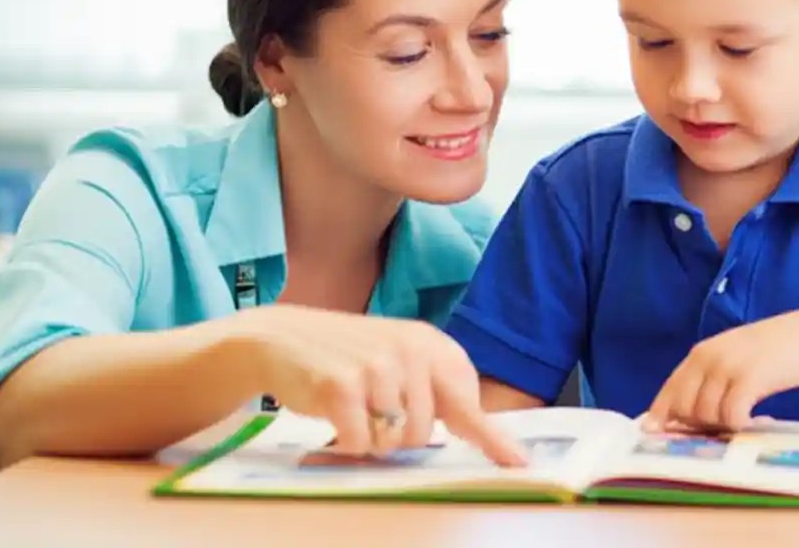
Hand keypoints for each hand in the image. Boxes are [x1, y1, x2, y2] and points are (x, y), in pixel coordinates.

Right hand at [227, 306, 525, 465]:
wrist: (283, 336)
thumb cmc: (348, 356)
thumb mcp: (399, 359)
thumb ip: (439, 392)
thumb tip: (490, 437)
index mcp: (430, 343)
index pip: (467, 401)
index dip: (489, 438)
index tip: (515, 462)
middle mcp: (408, 351)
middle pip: (425, 433)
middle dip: (398, 435)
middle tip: (372, 409)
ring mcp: (376, 367)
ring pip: (391, 442)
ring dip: (369, 438)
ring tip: (351, 406)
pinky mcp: (342, 386)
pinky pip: (358, 444)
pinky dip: (344, 442)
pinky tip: (333, 414)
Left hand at [645, 307, 798, 431]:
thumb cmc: (772, 351)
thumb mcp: (733, 355)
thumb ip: (710, 376)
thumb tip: (687, 412)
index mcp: (701, 353)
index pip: (670, 389)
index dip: (660, 414)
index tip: (653, 432)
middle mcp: (708, 358)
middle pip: (684, 408)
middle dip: (697, 425)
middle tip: (722, 428)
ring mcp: (728, 367)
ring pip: (706, 415)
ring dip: (722, 427)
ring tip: (743, 421)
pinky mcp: (750, 378)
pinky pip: (731, 415)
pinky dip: (738, 425)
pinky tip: (753, 422)